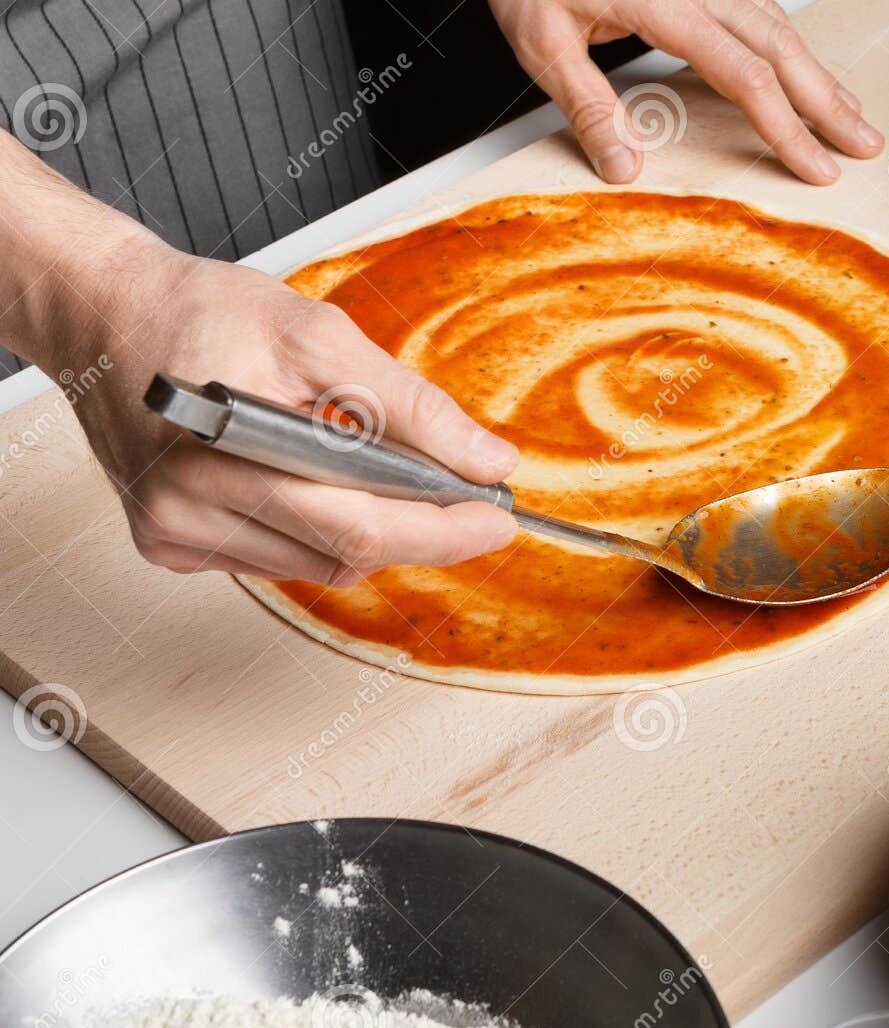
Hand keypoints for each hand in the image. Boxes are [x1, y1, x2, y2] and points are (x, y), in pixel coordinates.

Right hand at [60, 242, 520, 586]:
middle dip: (422, 534)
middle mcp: (188, 507)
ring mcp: (174, 533)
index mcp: (224, 448)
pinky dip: (315, 533)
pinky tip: (311, 485)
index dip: (439, 531)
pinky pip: (275, 561)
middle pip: (343, 553)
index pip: (359, 523)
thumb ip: (411, 406)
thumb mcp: (320, 336)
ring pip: (314, 566)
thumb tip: (486, 461)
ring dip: (367, 532)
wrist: (104, 314)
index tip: (498, 519)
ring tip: (383, 477)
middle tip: (475, 508)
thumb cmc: (201, 313)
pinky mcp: (168, 545)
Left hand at [489, 0, 881, 184]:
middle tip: (867, 146)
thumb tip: (624, 168)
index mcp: (662, 1)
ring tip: (849, 117)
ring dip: (818, 75)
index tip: (814, 167)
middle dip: (828, 102)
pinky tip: (806, 74)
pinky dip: (790, 48)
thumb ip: (586, 104)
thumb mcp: (540, 41)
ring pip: (779, 24)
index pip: (743, 73)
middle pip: (781, 46)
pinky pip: (759, 10)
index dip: (784, 126)